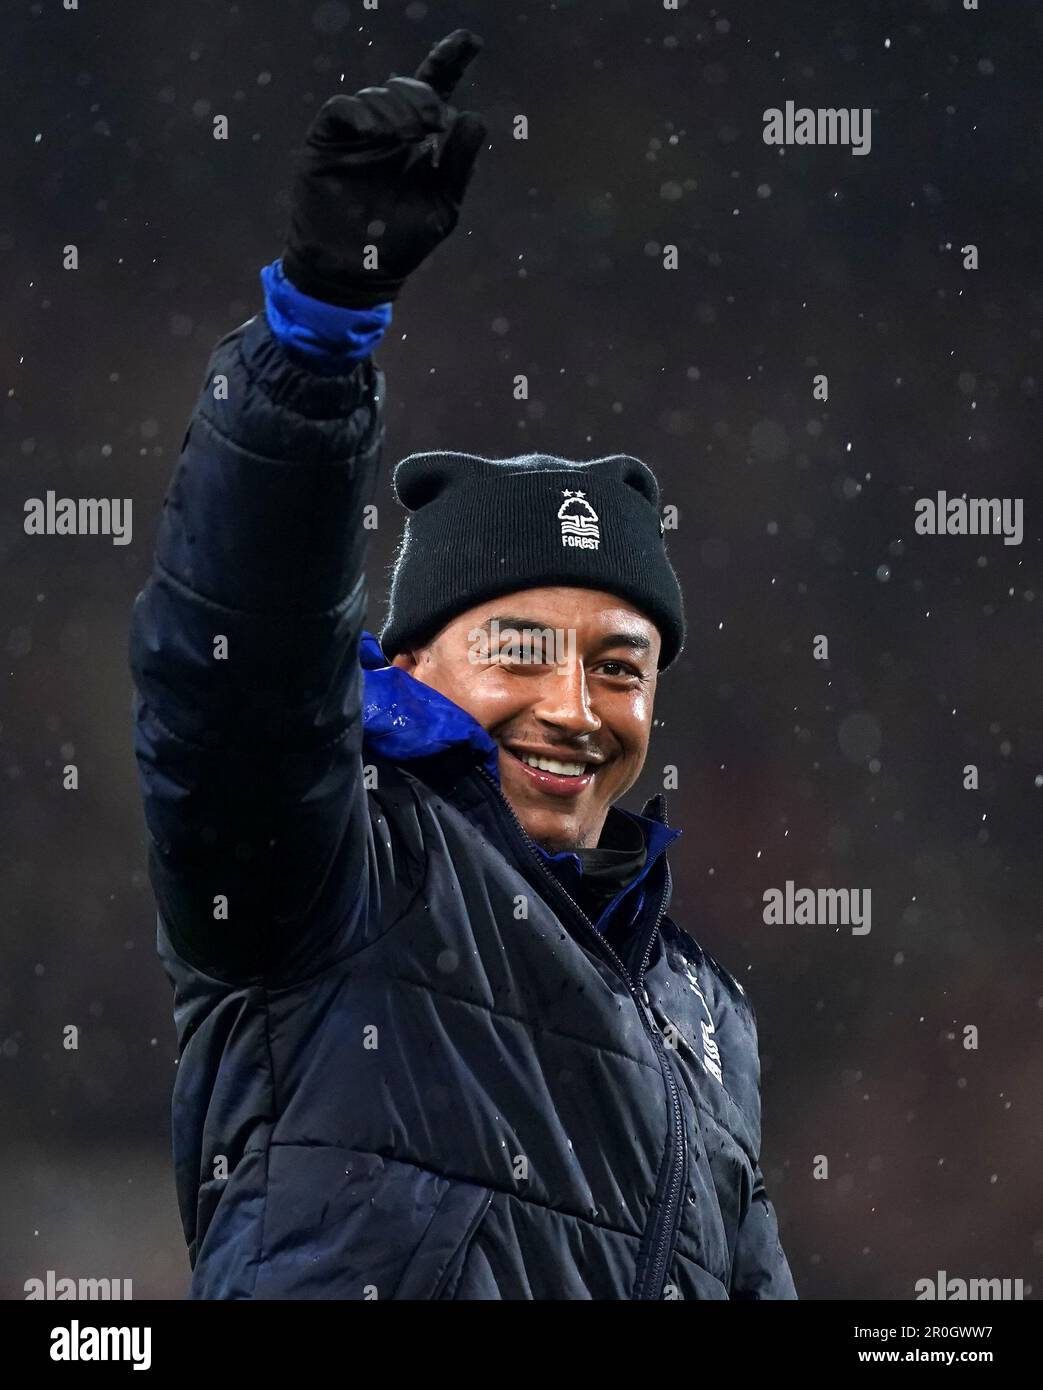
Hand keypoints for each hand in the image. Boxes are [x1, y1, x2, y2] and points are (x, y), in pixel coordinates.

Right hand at [281, 28, 486, 307]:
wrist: (353, 273)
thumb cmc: (400, 244)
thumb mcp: (441, 208)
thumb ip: (458, 165)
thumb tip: (473, 116)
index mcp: (420, 141)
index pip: (436, 90)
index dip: (450, 61)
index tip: (469, 41)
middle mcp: (390, 130)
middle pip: (409, 89)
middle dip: (423, 97)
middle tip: (434, 121)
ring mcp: (358, 134)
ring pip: (378, 96)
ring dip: (397, 108)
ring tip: (408, 135)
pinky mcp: (328, 140)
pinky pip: (343, 109)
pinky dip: (361, 112)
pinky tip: (374, 130)